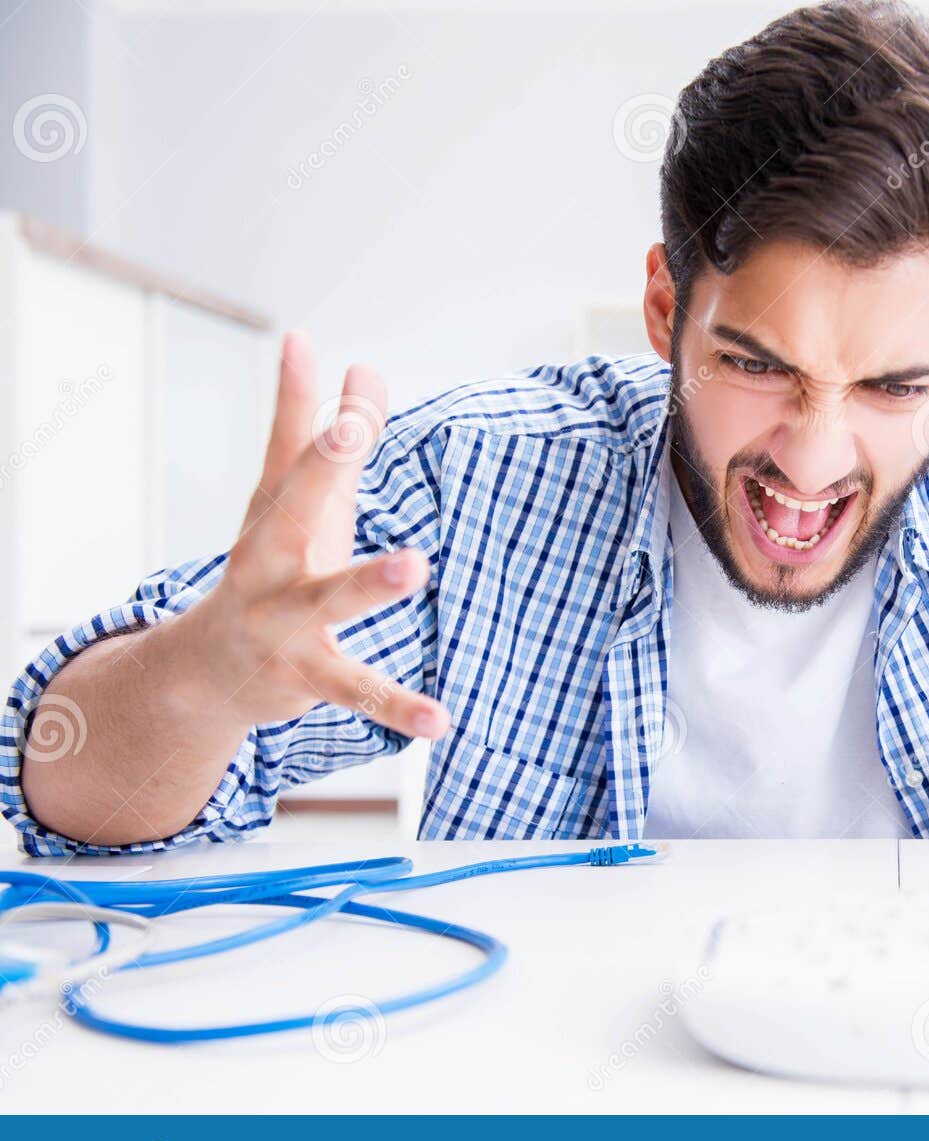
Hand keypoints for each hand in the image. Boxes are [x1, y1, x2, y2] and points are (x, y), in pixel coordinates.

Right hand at [177, 331, 450, 739]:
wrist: (203, 674)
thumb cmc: (269, 570)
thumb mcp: (302, 505)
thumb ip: (337, 437)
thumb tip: (363, 363)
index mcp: (274, 515)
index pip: (289, 447)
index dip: (301, 399)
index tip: (314, 347)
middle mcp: (268, 562)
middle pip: (292, 508)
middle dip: (320, 467)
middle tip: (349, 426)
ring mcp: (282, 620)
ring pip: (327, 600)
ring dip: (369, 580)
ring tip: (415, 562)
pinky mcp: (306, 675)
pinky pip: (357, 691)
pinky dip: (396, 708)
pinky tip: (440, 721)